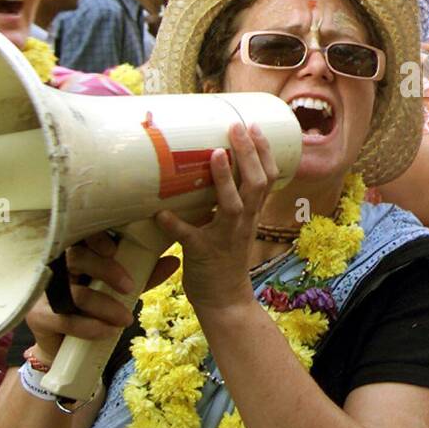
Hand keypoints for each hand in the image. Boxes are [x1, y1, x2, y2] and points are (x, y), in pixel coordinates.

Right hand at [25, 234, 178, 360]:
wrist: (67, 345)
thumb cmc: (94, 308)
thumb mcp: (121, 289)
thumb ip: (143, 275)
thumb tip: (173, 261)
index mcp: (78, 255)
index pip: (83, 237)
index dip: (96, 238)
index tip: (114, 248)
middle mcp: (58, 267)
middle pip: (78, 259)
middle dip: (106, 270)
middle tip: (129, 286)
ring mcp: (44, 291)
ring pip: (75, 292)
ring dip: (104, 305)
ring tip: (126, 318)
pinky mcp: (39, 316)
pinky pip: (65, 319)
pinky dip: (89, 326)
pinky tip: (107, 331)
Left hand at [153, 121, 279, 308]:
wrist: (225, 300)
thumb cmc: (226, 259)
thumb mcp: (236, 227)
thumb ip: (228, 202)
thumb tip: (208, 169)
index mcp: (253, 214)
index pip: (268, 177)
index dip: (264, 151)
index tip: (254, 126)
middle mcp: (244, 222)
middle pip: (256, 183)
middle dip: (249, 153)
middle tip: (237, 127)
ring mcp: (225, 237)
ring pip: (232, 205)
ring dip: (224, 179)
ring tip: (215, 155)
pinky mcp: (202, 253)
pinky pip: (189, 236)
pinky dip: (175, 223)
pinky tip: (160, 212)